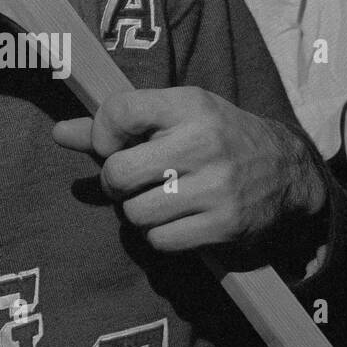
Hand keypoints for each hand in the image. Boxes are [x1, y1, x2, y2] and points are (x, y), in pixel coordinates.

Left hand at [53, 87, 327, 259]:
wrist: (287, 170)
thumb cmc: (214, 135)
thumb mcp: (172, 114)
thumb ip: (114, 123)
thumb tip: (58, 134)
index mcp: (188, 105)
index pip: (118, 113)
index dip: (101, 133)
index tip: (113, 144)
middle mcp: (203, 143)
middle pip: (118, 173)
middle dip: (115, 180)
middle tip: (133, 179)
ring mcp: (217, 187)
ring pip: (135, 212)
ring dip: (137, 210)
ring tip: (157, 197)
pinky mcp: (226, 226)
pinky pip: (160, 240)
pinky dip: (159, 234)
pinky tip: (176, 219)